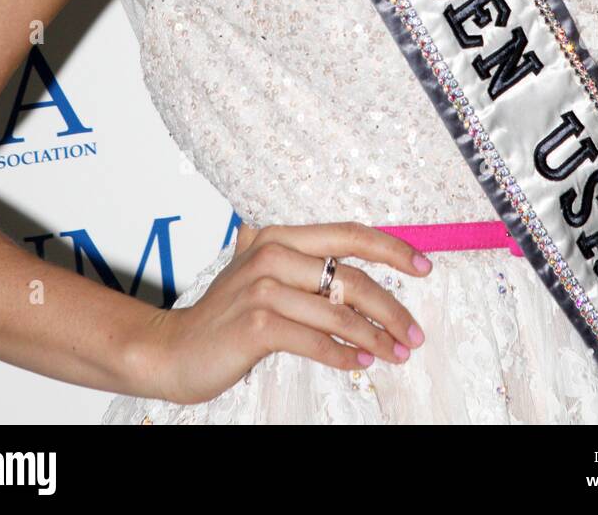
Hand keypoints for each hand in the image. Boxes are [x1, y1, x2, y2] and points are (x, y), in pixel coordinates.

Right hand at [135, 220, 432, 405]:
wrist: (173, 349)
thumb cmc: (223, 316)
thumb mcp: (257, 274)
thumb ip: (295, 261)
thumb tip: (343, 258)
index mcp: (279, 236)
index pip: (348, 233)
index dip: (391, 248)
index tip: (424, 266)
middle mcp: (271, 253)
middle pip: (351, 276)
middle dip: (392, 307)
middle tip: (414, 333)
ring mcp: (263, 288)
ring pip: (339, 312)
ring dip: (375, 338)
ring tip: (396, 354)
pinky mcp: (258, 323)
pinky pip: (316, 340)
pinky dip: (344, 355)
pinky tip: (360, 364)